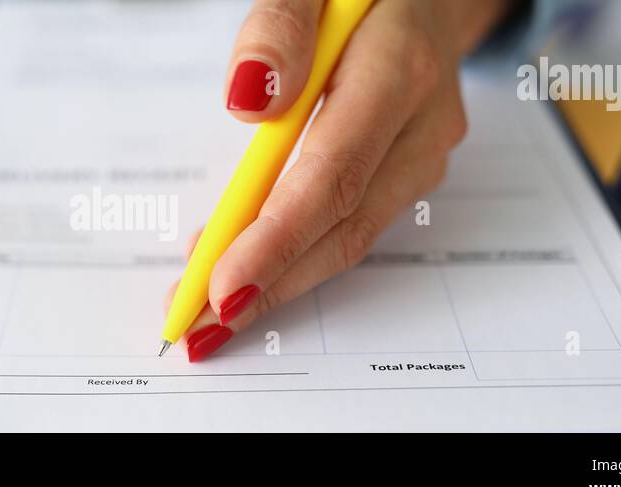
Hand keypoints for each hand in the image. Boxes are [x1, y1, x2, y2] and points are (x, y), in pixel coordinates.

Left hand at [168, 0, 512, 360]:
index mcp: (399, 69)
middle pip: (343, 225)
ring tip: (208, 306)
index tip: (219, 285)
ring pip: (350, 236)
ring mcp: (424, 152)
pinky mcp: (410, 168)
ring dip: (278, 278)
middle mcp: (423, 124)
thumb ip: (279, 28)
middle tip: (196, 323)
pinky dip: (297, 253)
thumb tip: (250, 101)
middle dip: (267, 282)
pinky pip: (352, 222)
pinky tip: (248, 266)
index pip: (332, 174)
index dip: (275, 239)